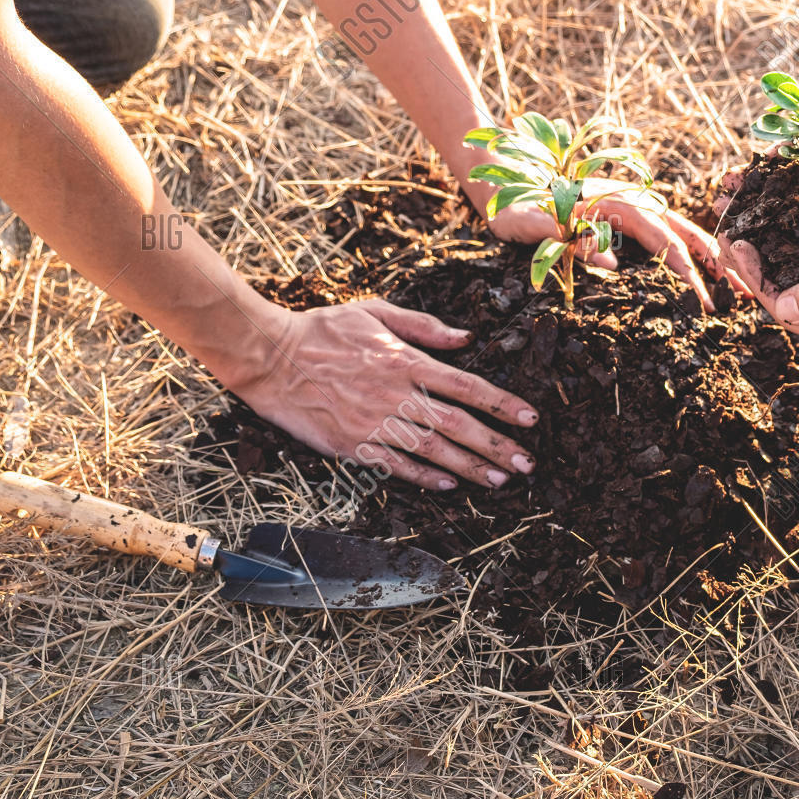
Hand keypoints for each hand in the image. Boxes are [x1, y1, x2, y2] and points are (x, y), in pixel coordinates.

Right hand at [221, 298, 538, 490]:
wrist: (269, 355)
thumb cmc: (321, 330)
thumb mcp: (375, 312)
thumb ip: (423, 326)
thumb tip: (466, 338)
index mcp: (406, 361)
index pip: (467, 386)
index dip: (502, 404)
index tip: (529, 419)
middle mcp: (396, 394)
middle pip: (458, 424)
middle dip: (496, 446)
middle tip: (526, 464)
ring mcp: (374, 421)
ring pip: (433, 449)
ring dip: (469, 467)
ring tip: (499, 480)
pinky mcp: (352, 443)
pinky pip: (395, 464)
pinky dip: (424, 477)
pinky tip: (448, 486)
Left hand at [485, 177, 742, 311]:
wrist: (501, 178)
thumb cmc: (516, 207)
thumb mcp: (537, 229)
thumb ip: (573, 242)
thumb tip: (612, 266)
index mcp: (617, 205)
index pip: (664, 244)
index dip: (688, 275)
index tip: (705, 304)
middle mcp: (631, 199)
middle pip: (686, 231)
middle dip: (719, 263)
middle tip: (746, 293)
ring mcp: (629, 203)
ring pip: (681, 227)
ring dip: (710, 253)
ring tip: (737, 279)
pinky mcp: (623, 210)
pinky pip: (665, 227)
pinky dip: (689, 244)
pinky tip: (702, 264)